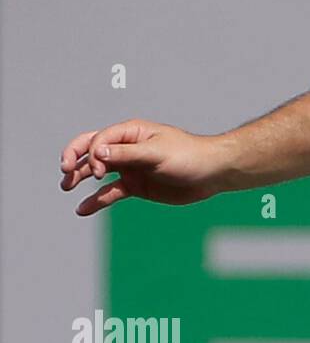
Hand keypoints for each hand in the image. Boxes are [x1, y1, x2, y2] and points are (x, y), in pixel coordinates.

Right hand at [60, 120, 227, 214]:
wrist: (211, 174)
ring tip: (65, 187)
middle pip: (91, 150)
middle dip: (74, 159)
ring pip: (98, 171)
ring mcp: (129, 167)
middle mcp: (126, 148)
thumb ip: (127, 154)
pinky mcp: (136, 186)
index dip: (93, 154)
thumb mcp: (157, 153)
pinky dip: (97, 200)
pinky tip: (82, 209)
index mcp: (130, 133)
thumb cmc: (187, 156)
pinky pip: (111, 193)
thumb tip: (97, 152)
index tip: (100, 171)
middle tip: (64, 173)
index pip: (100, 140)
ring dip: (80, 177)